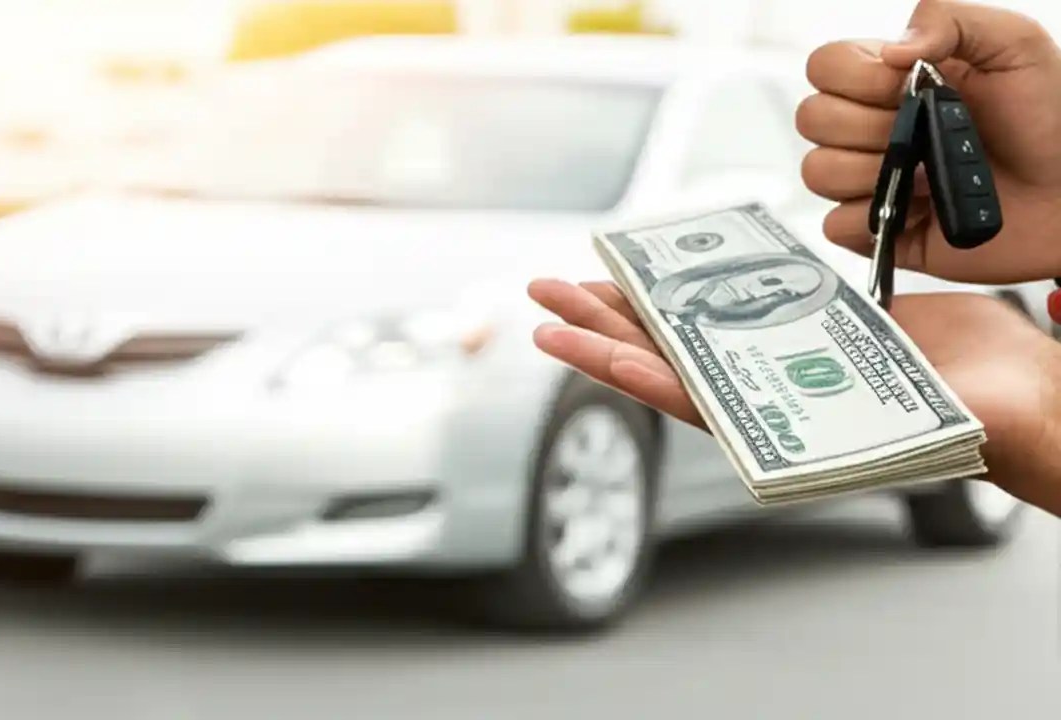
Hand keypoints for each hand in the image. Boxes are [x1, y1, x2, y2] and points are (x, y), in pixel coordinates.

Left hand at [528, 278, 1060, 514]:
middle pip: (666, 357)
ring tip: (577, 278)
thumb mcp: (943, 429)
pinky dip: (695, 284)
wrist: (1018, 389)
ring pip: (687, 328)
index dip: (631, 370)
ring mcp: (779, 358)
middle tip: (542, 295)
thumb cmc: (987, 423)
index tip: (577, 345)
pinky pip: (732, 303)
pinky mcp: (802, 325)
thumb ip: (907, 431)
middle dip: (600, 326)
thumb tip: (871, 441)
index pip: (689, 398)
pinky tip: (663, 268)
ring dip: (631, 304)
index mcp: (782, 426)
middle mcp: (767, 393)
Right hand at [799, 0, 1060, 283]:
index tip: (907, 88)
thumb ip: (950, 18)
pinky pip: (837, 225)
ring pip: (817, 171)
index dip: (856, 77)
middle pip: (812, 118)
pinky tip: (922, 210)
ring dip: (873, 173)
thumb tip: (892, 51)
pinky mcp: (879, 228)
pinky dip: (875, 218)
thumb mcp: (1014, 44)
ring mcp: (871, 179)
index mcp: (892, 79)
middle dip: (867, 126)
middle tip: (923, 133)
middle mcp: (872, 127)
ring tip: (929, 175)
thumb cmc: (1050, 120)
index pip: (825, 65)